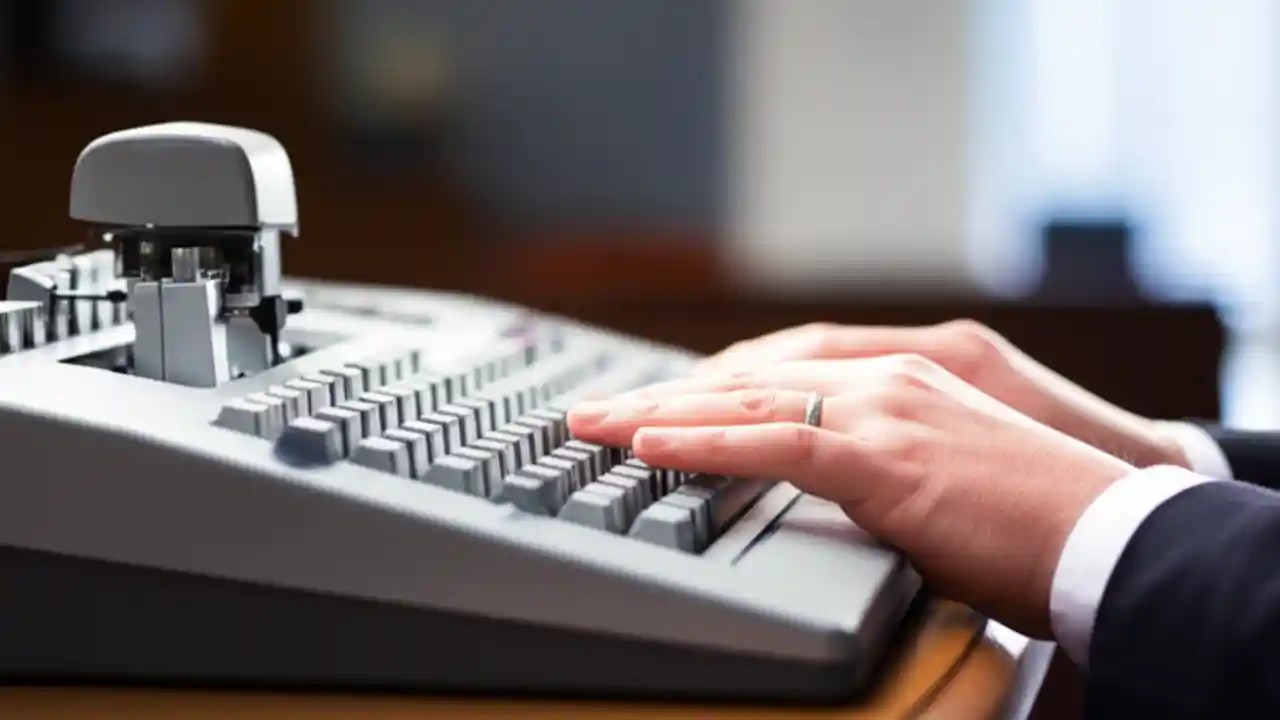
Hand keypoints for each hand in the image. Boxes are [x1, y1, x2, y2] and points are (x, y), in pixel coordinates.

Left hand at [567, 355, 1133, 637]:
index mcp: (899, 378)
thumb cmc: (1034, 524)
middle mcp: (884, 378)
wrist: (1110, 535)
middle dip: (659, 393)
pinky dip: (704, 442)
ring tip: (591, 423)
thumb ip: (876, 474)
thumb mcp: (939, 482)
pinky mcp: (885, 455)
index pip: (776, 370)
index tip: (649, 403)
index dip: (704, 386)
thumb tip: (830, 501)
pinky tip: (650, 446)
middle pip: (744, 375)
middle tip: (591, 408)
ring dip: (658, 413)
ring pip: (745, 398)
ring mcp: (884, 408)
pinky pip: (774, 441)